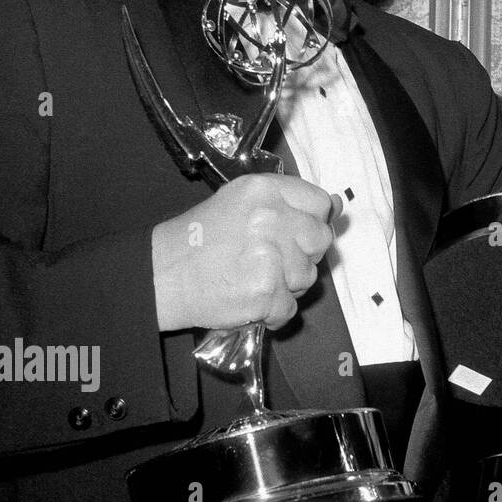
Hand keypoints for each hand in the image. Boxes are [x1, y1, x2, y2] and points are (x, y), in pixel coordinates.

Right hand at [152, 174, 341, 331]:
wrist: (161, 276)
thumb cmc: (199, 238)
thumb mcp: (241, 201)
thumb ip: (290, 201)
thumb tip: (339, 205)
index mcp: (264, 190)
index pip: (320, 203)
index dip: (311, 221)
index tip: (294, 231)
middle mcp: (271, 218)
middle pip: (321, 240)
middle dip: (302, 254)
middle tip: (270, 259)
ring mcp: (270, 258)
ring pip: (308, 277)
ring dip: (286, 285)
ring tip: (253, 278)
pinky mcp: (265, 293)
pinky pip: (290, 308)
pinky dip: (272, 311)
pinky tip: (249, 300)